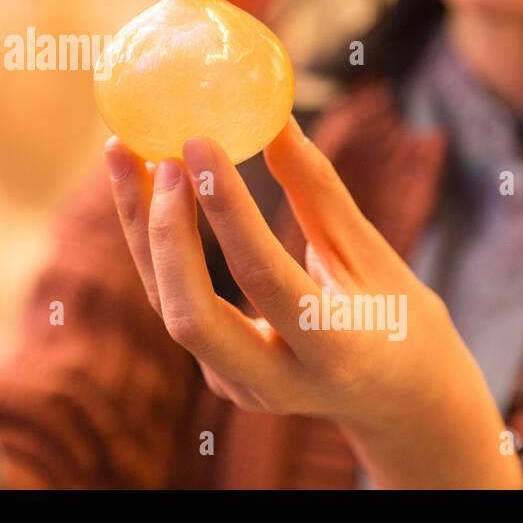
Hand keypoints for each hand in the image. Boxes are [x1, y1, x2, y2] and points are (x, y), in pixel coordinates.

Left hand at [104, 117, 522, 487]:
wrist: (400, 401)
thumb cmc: (400, 317)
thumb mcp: (372, 256)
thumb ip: (319, 195)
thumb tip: (274, 121)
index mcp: (334, 352)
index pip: (263, 277)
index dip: (227, 209)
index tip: (197, 141)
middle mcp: (276, 383)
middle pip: (192, 315)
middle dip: (165, 232)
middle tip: (155, 154)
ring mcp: (239, 387)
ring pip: (169, 308)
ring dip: (141, 228)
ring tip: (122, 151)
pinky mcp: (217, 374)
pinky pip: (172, 302)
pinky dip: (153, 242)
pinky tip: (141, 185)